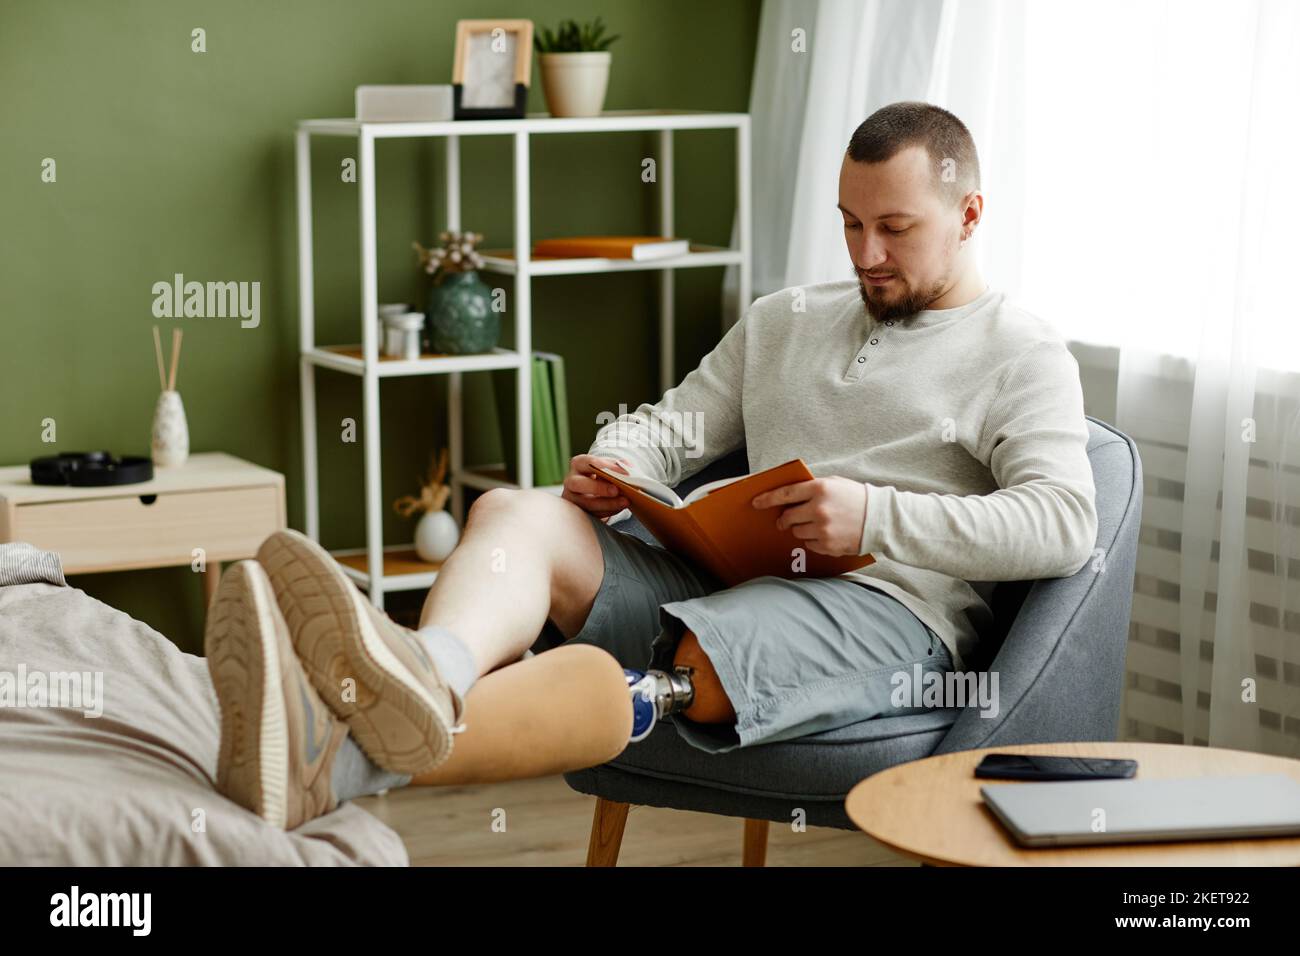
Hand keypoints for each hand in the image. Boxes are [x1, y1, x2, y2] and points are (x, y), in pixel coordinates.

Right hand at [562, 454, 632, 521]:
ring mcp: (573, 498)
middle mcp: (571, 480)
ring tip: (625, 501)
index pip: (588, 462)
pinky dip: (609, 511)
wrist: (597, 488)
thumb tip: (629, 468)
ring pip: (586, 503)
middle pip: (578, 484)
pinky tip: (620, 507)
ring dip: (608, 503)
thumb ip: (618, 465)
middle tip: (616, 490)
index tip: (622, 472)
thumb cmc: (603, 474)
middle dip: (598, 488)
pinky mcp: (579, 511)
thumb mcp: (608, 466)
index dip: (605, 467)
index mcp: (578, 464)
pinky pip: (593, 514)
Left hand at [751, 476, 866, 555]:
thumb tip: (787, 496)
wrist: (880, 519)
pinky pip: (808, 544)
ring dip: (800, 529)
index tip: (756, 502)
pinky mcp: (827, 545)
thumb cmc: (856, 498)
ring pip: (796, 531)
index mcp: (819, 489)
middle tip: (784, 519)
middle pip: (787, 517)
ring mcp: (822, 529)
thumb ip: (812, 488)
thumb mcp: (835, 484)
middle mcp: (818, 509)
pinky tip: (827, 533)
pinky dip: (813, 540)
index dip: (767, 499)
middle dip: (784, 519)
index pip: (785, 494)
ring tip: (816, 524)